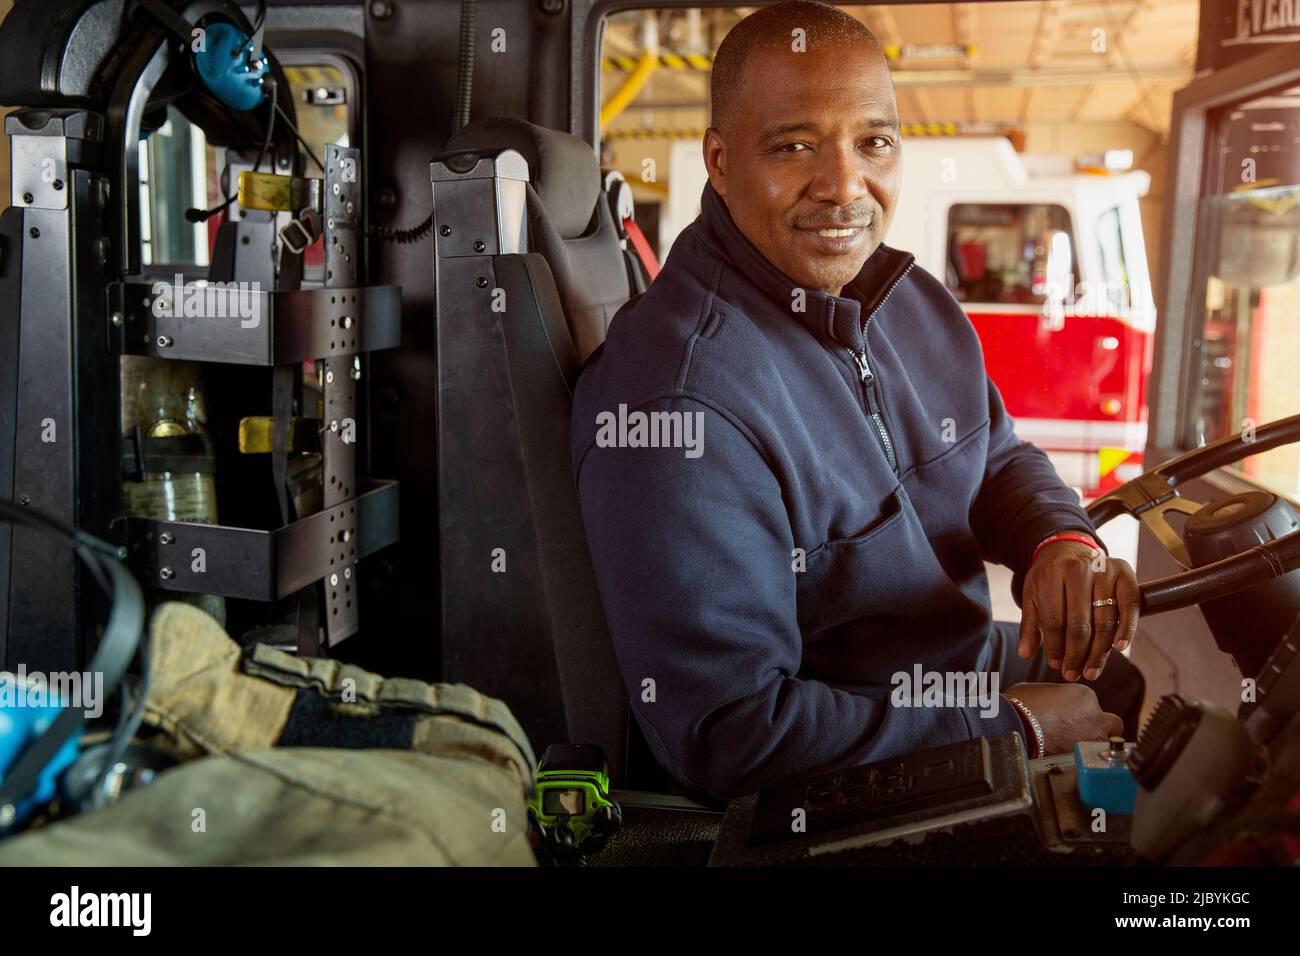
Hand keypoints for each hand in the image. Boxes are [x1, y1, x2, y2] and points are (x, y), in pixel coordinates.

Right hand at [1004, 682, 1122, 755]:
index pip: (1092, 705)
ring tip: (1078, 747)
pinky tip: (1073, 755)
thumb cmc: (1021, 705)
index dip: (1082, 713)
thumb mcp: (1039, 690)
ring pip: (1108, 741)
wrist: (1015, 725)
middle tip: (1084, 733)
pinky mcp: (1086, 753)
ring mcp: (1093, 735)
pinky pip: (1094, 755)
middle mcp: (1094, 713)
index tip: (1071, 719)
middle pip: (1111, 723)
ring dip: (1097, 743)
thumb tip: (1050, 700)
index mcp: (1084, 694)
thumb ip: (1054, 695)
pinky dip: (1087, 756)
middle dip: (1100, 728)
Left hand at [1019, 540, 1139, 681]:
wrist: (1068, 547)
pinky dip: (1127, 627)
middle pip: (1079, 623)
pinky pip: (1129, 604)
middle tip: (1074, 674)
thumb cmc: (1049, 577)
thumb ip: (1030, 624)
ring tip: (1092, 670)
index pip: (1053, 619)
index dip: (1055, 646)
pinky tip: (1119, 647)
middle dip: (1076, 654)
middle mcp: (1078, 570)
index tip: (1056, 665)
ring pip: (1104, 619)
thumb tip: (1025, 654)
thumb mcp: (1033, 594)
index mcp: (1051, 575)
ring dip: (1099, 650)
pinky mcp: (1124, 572)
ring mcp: (1103, 570)